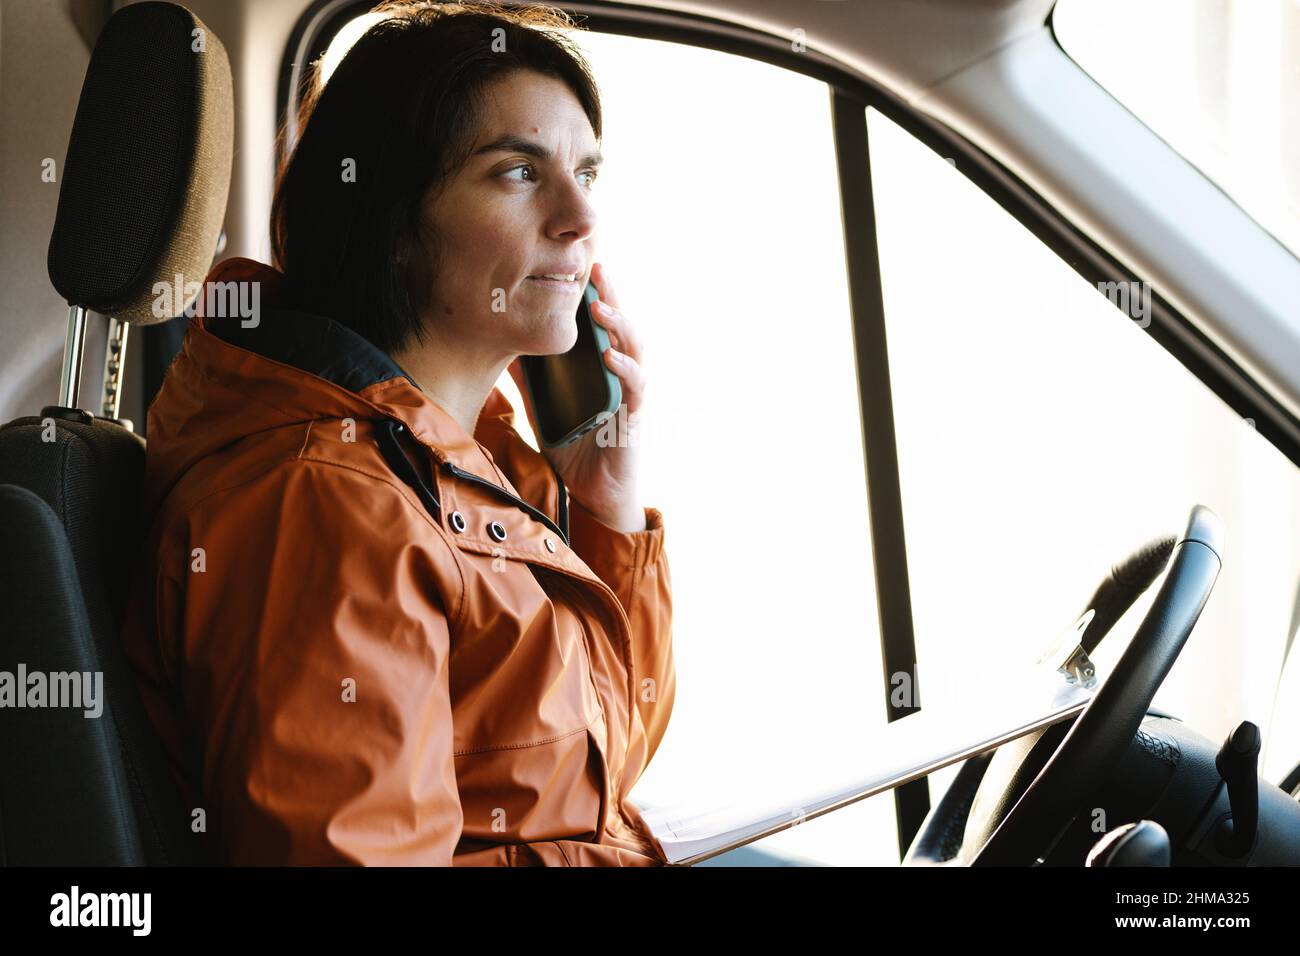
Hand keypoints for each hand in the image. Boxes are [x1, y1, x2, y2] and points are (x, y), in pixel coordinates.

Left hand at [507, 262, 646, 531]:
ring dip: (619, 325)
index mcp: (599, 366)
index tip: (579, 265)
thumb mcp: (542, 404)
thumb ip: (528, 377)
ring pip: (634, 348)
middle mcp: (620, 373)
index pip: (600, 323)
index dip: (594, 294)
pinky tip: (609, 356)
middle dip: (611, 295)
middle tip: (596, 268)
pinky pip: (636, 387)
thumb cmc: (573, 445)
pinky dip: (625, 369)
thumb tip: (502, 346)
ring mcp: (630, 392)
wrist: (593, 492)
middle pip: (621, 325)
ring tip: (599, 306)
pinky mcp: (634, 416)